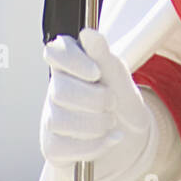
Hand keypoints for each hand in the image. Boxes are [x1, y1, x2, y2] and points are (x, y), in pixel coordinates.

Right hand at [40, 29, 157, 180]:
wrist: (129, 134)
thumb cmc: (120, 99)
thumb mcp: (119, 76)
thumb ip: (104, 55)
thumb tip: (88, 33)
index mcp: (71, 64)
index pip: (55, 52)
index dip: (73, 62)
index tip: (96, 73)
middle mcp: (56, 88)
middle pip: (59, 90)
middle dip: (94, 100)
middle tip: (112, 101)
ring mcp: (51, 117)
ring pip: (59, 120)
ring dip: (95, 124)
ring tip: (111, 121)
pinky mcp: (53, 144)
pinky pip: (62, 147)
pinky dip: (93, 145)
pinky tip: (109, 138)